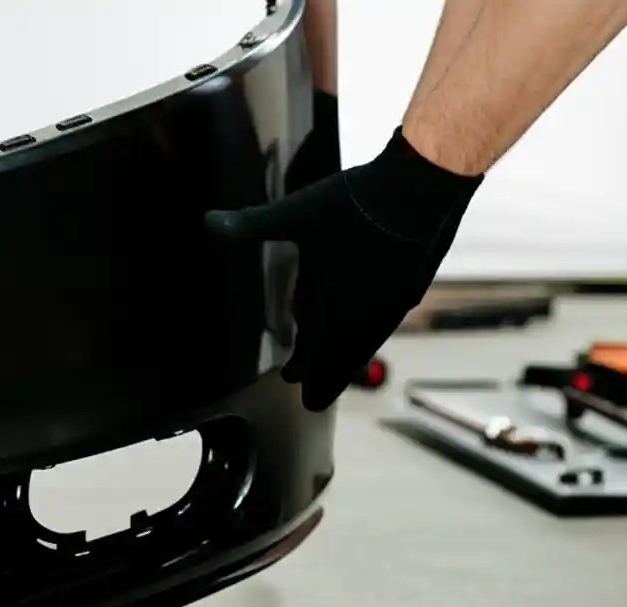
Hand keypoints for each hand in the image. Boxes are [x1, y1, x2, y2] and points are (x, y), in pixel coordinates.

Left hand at [206, 128, 483, 410]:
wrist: (420, 186)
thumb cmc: (356, 202)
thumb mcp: (296, 213)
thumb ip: (250, 225)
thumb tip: (206, 224)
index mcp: (334, 301)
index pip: (314, 349)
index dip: (303, 368)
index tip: (291, 380)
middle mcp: (365, 311)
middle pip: (342, 357)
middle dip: (325, 377)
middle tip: (315, 399)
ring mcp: (392, 301)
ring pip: (366, 343)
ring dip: (349, 361)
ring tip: (340, 371)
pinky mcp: (412, 285)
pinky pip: (386, 324)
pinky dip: (372, 338)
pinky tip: (371, 330)